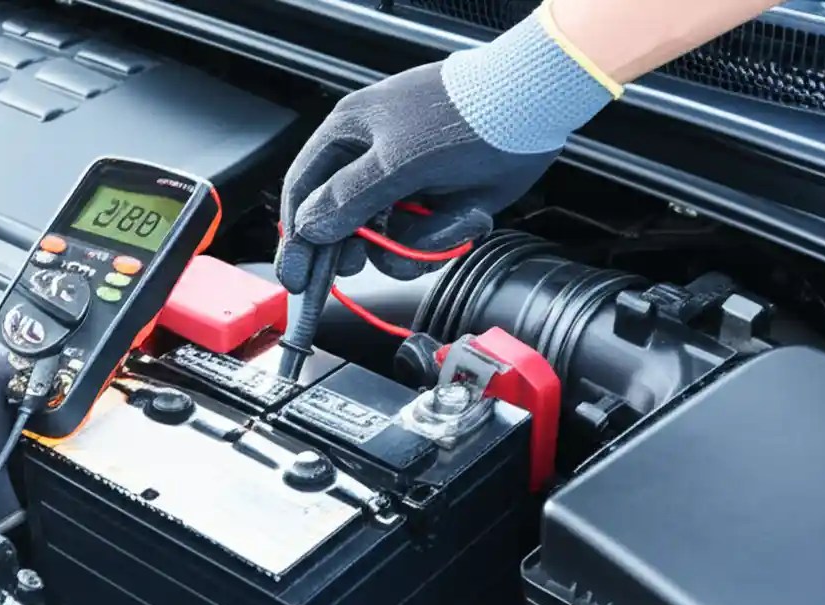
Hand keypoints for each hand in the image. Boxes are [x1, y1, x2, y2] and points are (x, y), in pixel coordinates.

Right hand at [276, 0, 620, 291]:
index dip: (297, 237)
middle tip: (358, 263)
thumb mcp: (396, 160)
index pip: (303, 193)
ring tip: (439, 230)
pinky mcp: (437, 205)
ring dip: (411, 247)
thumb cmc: (460, 116)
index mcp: (347, 137)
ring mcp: (404, 186)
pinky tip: (464, 217)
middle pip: (341, 225)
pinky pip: (421, 243)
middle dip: (357, 248)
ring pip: (385, 242)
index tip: (295, 277)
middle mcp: (370, 163)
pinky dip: (441, 240)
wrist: (529, 108)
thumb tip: (309, 228)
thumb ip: (347, 198)